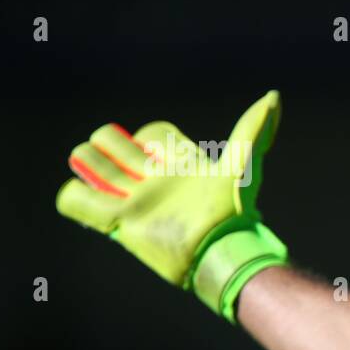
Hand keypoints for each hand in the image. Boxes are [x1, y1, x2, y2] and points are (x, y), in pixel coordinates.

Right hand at [57, 91, 288, 321]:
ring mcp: (135, 200)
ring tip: (101, 172)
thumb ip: (254, 129)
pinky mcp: (118, 223)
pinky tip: (85, 193)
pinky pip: (80, 203)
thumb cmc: (233, 210)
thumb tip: (274, 96)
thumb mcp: (243, 165)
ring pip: (95, 168)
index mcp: (180, 165)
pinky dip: (75, 196)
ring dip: (89, 163)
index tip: (159, 151)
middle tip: (124, 160)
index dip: (150, 138)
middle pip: (117, 146)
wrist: (221, 254)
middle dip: (110, 145)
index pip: (153, 135)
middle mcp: (156, 181)